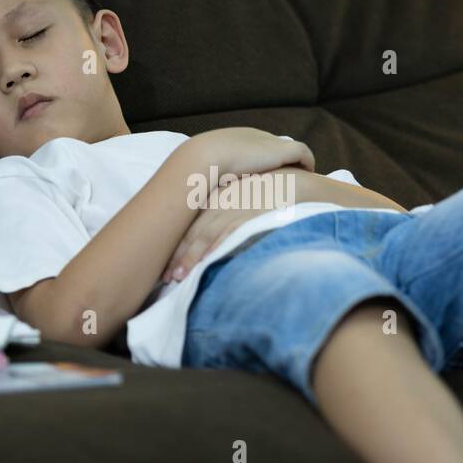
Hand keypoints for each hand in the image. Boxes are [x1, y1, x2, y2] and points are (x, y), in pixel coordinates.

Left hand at [161, 170, 298, 282]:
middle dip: (177, 255)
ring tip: (178, 278)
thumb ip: (226, 215)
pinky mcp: (250, 213)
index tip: (166, 263)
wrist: (298, 184)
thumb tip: (208, 240)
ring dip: (190, 258)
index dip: (176, 244)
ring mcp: (235, 206)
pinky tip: (204, 265)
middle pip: (192, 230)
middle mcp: (222, 199)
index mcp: (218, 195)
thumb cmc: (270, 195)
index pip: (190, 221)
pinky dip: (214, 250)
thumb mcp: (243, 199)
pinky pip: (227, 234)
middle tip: (164, 276)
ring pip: (205, 235)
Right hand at [189, 127, 314, 176]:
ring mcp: (268, 141)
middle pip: (274, 146)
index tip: (268, 176)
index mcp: (234, 139)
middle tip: (290, 178)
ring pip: (291, 150)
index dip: (263, 162)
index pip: (255, 147)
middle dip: (282, 161)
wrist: (201, 159)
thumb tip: (198, 202)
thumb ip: (206, 184)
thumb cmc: (196, 172)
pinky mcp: (281, 149)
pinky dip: (308, 163)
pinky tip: (311, 177)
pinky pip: (303, 153)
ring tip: (305, 179)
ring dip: (297, 163)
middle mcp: (254, 136)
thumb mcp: (200, 176)